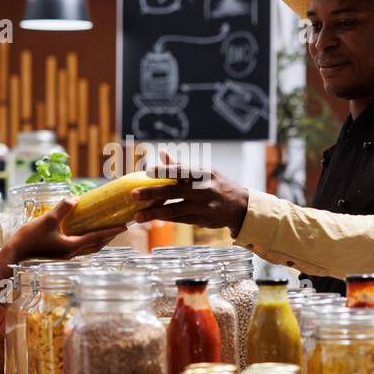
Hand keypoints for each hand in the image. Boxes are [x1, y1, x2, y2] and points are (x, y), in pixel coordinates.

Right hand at [0, 199, 125, 304]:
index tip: (124, 227)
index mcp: (72, 246)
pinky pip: (80, 247)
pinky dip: (88, 240)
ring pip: (89, 248)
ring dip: (100, 240)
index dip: (111, 231)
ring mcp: (66, 254)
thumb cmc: (30, 237)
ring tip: (107, 230)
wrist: (15, 253)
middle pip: (96, 246)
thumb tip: (75, 198)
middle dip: (109, 237)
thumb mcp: (47, 220)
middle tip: (119, 227)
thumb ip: (62, 209)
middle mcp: (72, 253)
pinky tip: (85, 232)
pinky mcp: (60, 253)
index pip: (97, 238)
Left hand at [130, 151, 249, 235]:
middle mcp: (202, 190)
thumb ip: (181, 166)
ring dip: (153, 213)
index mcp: (203, 174)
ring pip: (173, 210)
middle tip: (133, 194)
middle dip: (151, 193)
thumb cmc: (218, 184)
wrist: (240, 206)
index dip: (164, 171)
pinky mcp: (200, 220)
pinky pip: (179, 219)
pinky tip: (151, 219)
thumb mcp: (205, 172)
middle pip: (173, 191)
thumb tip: (162, 153)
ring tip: (137, 215)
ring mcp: (201, 207)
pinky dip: (164, 219)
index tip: (147, 171)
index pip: (181, 170)